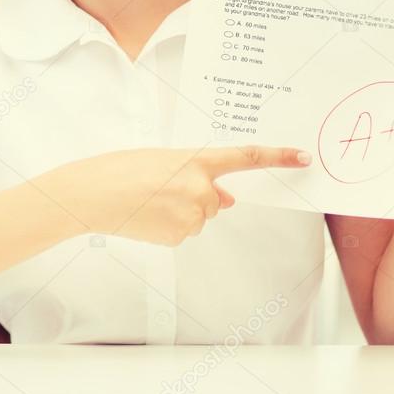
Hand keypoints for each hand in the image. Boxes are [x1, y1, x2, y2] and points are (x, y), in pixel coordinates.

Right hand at [36, 145, 311, 245]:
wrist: (90, 194)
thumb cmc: (121, 168)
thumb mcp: (163, 160)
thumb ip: (198, 174)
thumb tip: (228, 199)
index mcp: (196, 160)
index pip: (246, 157)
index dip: (278, 156)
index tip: (303, 157)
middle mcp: (201, 188)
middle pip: (215, 198)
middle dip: (196, 195)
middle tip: (159, 188)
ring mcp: (191, 216)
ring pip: (199, 217)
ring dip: (180, 211)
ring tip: (147, 201)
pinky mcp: (178, 237)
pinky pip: (183, 232)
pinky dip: (168, 226)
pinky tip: (145, 217)